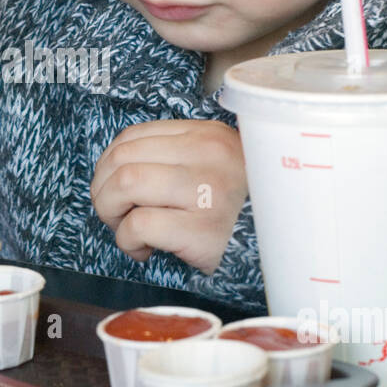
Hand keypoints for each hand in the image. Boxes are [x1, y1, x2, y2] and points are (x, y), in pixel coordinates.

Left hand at [90, 119, 247, 273]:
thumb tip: (115, 172)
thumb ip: (174, 160)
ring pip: (125, 183)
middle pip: (122, 158)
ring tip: (126, 230)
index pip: (132, 137)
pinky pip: (140, 224)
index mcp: (208, 136)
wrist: (282, 250)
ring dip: (111, 212)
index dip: (108, 166)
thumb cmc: (238, 214)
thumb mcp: (215, 169)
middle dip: (104, 191)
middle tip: (116, 216)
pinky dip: (128, 241)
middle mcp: (210, 155)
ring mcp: (209, 191)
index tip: (115, 192)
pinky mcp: (204, 230)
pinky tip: (145, 250)